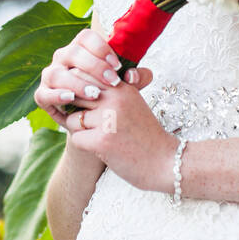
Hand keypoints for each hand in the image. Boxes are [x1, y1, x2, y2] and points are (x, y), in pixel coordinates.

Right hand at [34, 27, 142, 130]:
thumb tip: (132, 75)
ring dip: (77, 83)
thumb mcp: (127, 85)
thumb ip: (137, 78)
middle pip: (73, 53)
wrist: (94, 120)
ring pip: (57, 73)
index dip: (101, 48)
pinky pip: (44, 93)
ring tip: (94, 94)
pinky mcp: (42, 95)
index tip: (118, 65)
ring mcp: (50, 75)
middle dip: (94, 67)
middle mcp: (63, 58)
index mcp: (81, 48)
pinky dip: (57, 96)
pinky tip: (71, 99)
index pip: (86, 37)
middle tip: (112, 81)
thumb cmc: (109, 94)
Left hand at [61, 72, 177, 194]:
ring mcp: (108, 119)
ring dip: (80, 130)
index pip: (86, 77)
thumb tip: (73, 89)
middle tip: (90, 124)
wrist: (165, 162)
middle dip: (77, 110)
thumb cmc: (145, 136)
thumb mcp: (131, 105)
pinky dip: (85, 146)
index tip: (86, 105)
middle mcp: (115, 99)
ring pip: (73, 119)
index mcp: (122, 88)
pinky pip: (76, 138)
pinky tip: (101, 148)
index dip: (80, 92)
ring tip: (99, 137)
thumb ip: (109, 94)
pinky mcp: (102, 140)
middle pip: (76, 96)